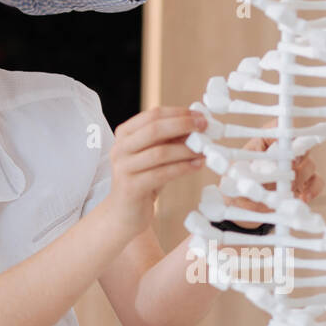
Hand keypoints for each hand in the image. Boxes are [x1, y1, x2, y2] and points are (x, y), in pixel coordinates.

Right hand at [106, 106, 207, 232]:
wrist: (125, 212)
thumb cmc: (143, 179)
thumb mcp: (154, 155)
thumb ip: (170, 140)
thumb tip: (197, 125)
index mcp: (125, 134)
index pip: (152, 115)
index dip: (178, 113)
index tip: (200, 116)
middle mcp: (120, 148)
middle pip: (154, 129)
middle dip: (183, 125)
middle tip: (204, 127)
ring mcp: (123, 168)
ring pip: (160, 152)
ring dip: (186, 150)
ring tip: (205, 150)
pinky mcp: (131, 187)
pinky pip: (161, 174)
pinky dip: (183, 168)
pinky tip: (197, 165)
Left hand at [225, 130, 323, 227]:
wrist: (240, 208)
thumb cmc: (235, 184)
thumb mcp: (237, 172)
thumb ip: (252, 165)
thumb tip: (272, 162)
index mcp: (263, 143)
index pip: (279, 127)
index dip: (287, 129)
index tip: (288, 140)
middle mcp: (282, 152)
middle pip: (301, 144)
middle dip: (297, 156)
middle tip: (290, 166)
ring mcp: (294, 168)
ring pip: (310, 164)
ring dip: (301, 176)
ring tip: (288, 187)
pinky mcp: (302, 184)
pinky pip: (317, 181)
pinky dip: (312, 189)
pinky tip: (302, 197)